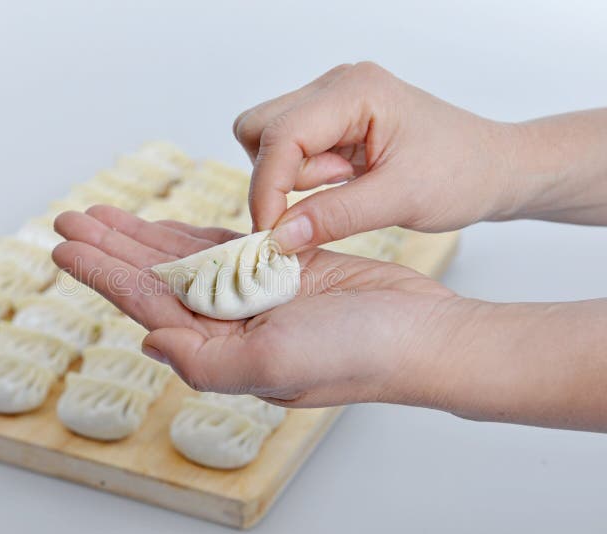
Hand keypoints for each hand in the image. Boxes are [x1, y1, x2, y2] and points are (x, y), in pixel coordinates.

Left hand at [52, 206, 463, 407]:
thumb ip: (202, 360)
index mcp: (221, 349)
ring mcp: (254, 296)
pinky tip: (163, 227)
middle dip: (110, 248)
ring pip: (183, 261)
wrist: (422, 334)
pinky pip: (224, 248)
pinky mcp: (281, 270)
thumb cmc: (357, 355)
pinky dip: (192, 236)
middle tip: (69, 218)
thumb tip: (147, 340)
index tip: (65, 247)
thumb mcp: (271, 366)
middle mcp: (231, 325)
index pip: (145, 304)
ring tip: (102, 215)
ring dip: (142, 237)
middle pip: (154, 279)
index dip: (102, 273)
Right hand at [234, 61, 520, 251]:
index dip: (267, 189)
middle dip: (274, 177)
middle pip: (259, 129)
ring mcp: (331, 102)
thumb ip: (334, 217)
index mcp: (356, 92)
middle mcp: (336, 86)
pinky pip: (290, 151)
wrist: (492, 167)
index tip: (272, 235)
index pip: (281, 136)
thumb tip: (278, 238)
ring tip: (345, 187)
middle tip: (321, 202)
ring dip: (292, 178)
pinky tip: (342, 183)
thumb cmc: (461, 174)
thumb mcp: (399, 201)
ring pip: (267, 141)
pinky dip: (302, 178)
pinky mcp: (331, 123)